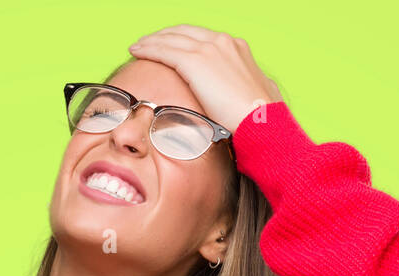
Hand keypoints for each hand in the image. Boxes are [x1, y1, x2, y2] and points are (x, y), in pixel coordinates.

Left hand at [128, 25, 281, 135]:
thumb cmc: (261, 118)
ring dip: (152, 41)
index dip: (183, 40)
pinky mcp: (195, 62)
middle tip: (148, 42)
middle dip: (164, 36)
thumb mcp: (255, 94)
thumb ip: (242, 90)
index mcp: (236, 47)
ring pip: (171, 39)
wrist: (261, 121)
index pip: (203, 37)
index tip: (170, 46)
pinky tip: (137, 52)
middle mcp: (222, 42)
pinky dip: (149, 49)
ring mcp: (208, 49)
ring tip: (137, 46)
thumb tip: (239, 99)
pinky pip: (164, 51)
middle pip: (184, 32)